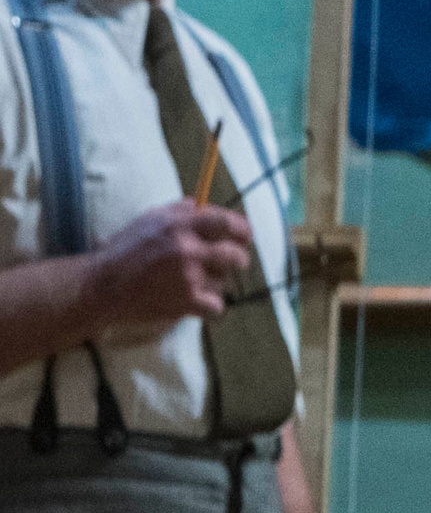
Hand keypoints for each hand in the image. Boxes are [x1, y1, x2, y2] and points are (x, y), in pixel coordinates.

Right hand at [87, 201, 251, 332]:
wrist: (103, 286)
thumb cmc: (125, 251)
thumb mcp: (149, 220)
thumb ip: (179, 211)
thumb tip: (203, 206)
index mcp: (180, 225)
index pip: (227, 222)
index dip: (243, 230)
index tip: (246, 237)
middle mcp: (187, 248)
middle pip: (236, 255)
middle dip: (237, 260)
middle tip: (230, 263)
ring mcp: (189, 276)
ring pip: (224, 281)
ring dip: (214, 283)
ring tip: (190, 282)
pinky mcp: (186, 301)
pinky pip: (217, 305)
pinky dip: (208, 306)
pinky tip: (193, 301)